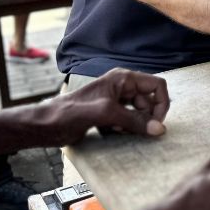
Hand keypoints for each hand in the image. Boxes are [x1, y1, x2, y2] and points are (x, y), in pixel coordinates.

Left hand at [38, 68, 169, 143]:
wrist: (48, 125)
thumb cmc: (70, 112)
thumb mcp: (105, 114)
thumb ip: (133, 120)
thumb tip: (159, 129)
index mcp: (123, 78)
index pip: (157, 86)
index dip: (161, 104)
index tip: (157, 123)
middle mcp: (122, 87)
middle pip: (150, 101)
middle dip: (146, 118)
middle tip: (133, 130)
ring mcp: (116, 100)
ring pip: (140, 113)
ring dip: (134, 125)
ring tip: (117, 129)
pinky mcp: (110, 114)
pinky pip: (129, 121)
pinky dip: (125, 129)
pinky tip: (110, 131)